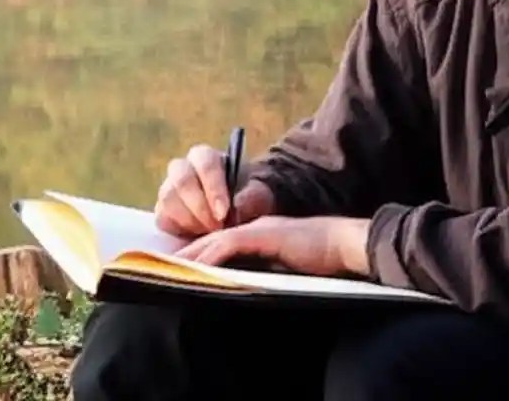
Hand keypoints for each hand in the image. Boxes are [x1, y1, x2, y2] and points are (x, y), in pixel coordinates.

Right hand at [154, 144, 275, 236]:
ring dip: (190, 220)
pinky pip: (163, 218)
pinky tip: (197, 236)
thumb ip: (250, 198)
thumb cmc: (247, 200)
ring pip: (169, 199)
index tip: (224, 213)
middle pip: (182, 180)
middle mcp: (183, 168)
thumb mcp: (257, 197)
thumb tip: (236, 207)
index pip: (206, 164)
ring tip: (210, 233)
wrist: (235, 216)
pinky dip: (180, 230)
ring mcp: (168, 188)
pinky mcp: (162, 210)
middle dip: (199, 207)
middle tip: (216, 227)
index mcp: (207, 157)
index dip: (213, 188)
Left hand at [175, 216, 371, 277]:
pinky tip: (199, 265)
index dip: (201, 252)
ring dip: (193, 254)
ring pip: (217, 239)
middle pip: (213, 238)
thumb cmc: (322, 257)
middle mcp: (255, 226)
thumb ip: (267, 268)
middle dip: (189, 252)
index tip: (181, 266)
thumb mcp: (288, 264)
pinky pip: (231, 244)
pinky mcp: (265, 234)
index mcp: (259, 231)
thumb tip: (248, 283)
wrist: (344, 243)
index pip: (223, 241)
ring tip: (172, 267)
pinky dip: (212, 255)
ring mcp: (259, 228)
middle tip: (163, 265)